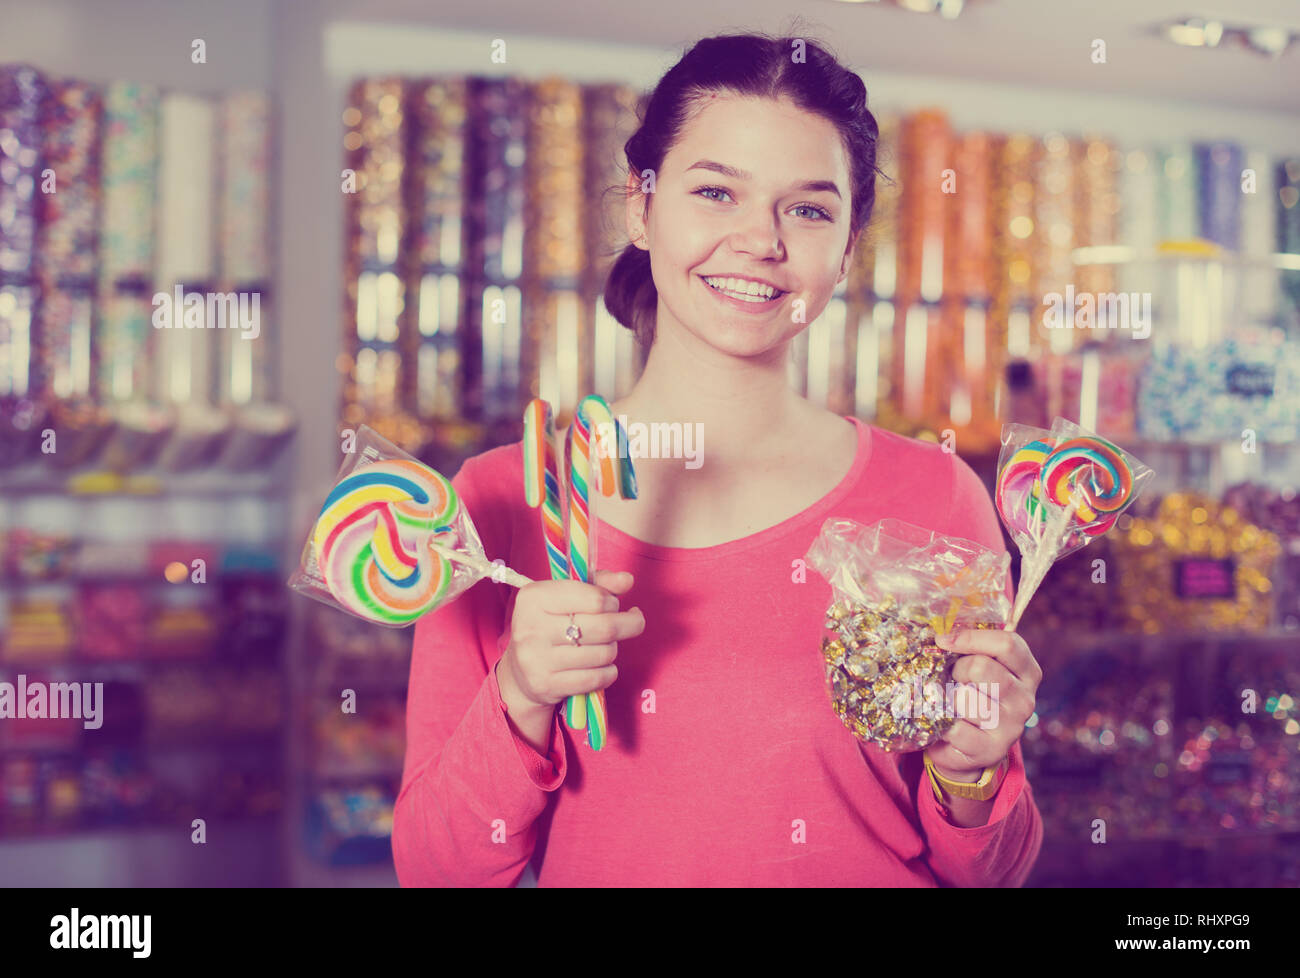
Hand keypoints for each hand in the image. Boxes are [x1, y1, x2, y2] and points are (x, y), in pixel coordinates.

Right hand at [497, 569, 644, 714]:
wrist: (520, 672)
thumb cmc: (550, 625)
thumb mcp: (566, 597)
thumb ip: (599, 584)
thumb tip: (627, 580)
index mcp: (534, 597)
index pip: (595, 599)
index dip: (613, 602)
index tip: (614, 604)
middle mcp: (531, 627)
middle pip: (605, 627)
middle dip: (628, 625)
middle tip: (631, 622)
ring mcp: (536, 659)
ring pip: (604, 654)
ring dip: (613, 649)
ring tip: (606, 645)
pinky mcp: (546, 685)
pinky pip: (597, 678)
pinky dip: (608, 672)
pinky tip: (602, 666)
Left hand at [924, 627, 1041, 781]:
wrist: (968, 748)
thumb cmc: (972, 695)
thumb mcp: (978, 668)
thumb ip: (970, 647)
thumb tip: (940, 630)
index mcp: (1027, 672)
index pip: (1007, 644)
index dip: (970, 637)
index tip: (942, 640)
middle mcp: (1025, 699)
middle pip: (981, 667)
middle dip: (956, 670)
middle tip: (951, 679)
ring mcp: (1011, 726)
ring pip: (965, 698)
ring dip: (947, 699)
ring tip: (948, 704)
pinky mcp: (991, 749)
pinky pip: (955, 728)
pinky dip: (941, 724)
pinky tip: (945, 725)